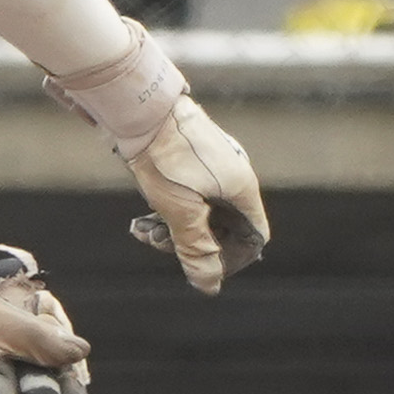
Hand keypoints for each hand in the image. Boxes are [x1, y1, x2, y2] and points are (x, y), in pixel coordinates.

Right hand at [0, 252, 91, 393]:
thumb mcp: (0, 324)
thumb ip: (42, 341)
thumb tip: (78, 352)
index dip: (71, 385)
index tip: (65, 354)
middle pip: (57, 393)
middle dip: (60, 353)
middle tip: (43, 320)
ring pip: (47, 375)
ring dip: (48, 342)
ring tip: (30, 313)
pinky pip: (32, 364)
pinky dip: (34, 341)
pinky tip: (22, 318)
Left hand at [47, 22, 272, 293]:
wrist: (139, 106)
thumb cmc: (164, 158)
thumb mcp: (180, 212)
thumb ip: (196, 249)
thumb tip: (210, 286)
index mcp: (242, 188)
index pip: (254, 238)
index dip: (232, 259)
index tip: (201, 266)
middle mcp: (233, 176)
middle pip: (224, 229)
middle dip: (192, 244)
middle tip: (159, 244)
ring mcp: (212, 167)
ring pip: (201, 214)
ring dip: (174, 231)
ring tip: (142, 232)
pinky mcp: (190, 160)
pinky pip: (187, 198)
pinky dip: (167, 213)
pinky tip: (139, 221)